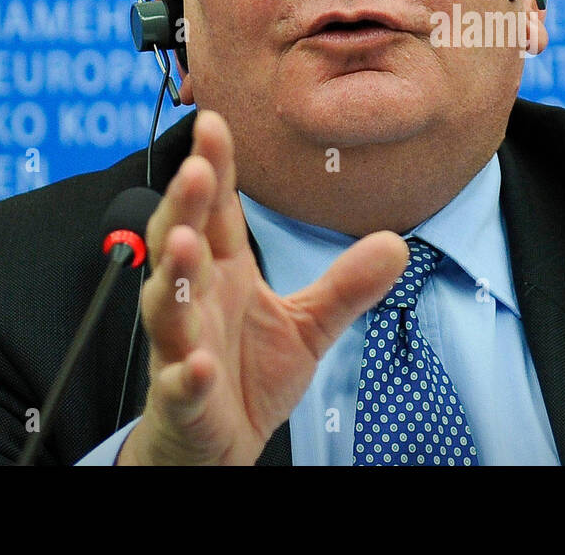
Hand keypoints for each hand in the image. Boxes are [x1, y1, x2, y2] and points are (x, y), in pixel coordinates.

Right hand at [118, 110, 407, 464]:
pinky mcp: (183, 397)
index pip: (215, 211)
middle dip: (185, 205)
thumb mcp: (309, 322)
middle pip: (181, 242)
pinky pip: (181, 383)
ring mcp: (181, 347)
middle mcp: (195, 299)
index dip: (214, 169)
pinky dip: (187, 373)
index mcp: (223, 271)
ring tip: (187, 245)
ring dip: (174, 275)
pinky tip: (197, 364)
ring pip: (167, 304)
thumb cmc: (246, 372)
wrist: (216, 441)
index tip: (216, 123)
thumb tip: (397, 242)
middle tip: (196, 169)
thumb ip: (346, 283)